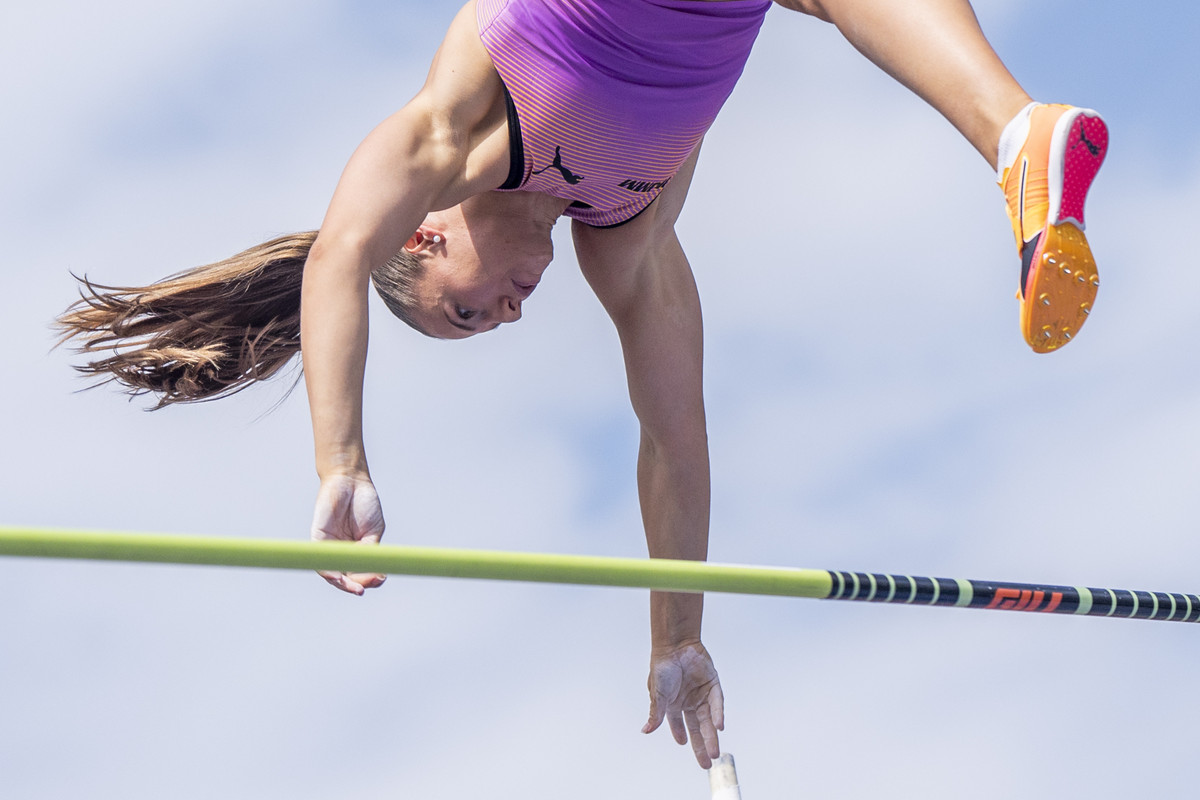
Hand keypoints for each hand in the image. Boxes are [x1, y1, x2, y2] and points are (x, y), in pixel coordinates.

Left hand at [310, 473, 386, 594]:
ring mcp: (328, 546)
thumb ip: (371, 551)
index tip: (380, 579)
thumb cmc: (364, 504)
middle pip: (344, 577)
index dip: (368, 580)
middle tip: (365, 588)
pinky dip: (328, 571)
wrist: (351, 481)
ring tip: (356, 588)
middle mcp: (340, 551)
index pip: (359, 573)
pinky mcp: (317, 538)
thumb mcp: (374, 532)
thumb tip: (373, 573)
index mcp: (355, 550)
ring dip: (343, 584)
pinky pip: (320, 560)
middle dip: (354, 586)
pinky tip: (338, 578)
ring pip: (332, 573)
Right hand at [642, 641, 723, 767]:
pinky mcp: (713, 686)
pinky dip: (718, 715)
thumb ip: (655, 713)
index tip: (683, 745)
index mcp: (674, 704)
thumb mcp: (657, 693)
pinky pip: (717, 703)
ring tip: (714, 752)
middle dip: (702, 746)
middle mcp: (689, 702)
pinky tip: (719, 726)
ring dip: (712, 736)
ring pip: (709, 720)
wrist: (676, 645)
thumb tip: (645, 731)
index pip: (679, 725)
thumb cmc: (662, 666)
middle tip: (707, 764)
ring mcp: (701, 695)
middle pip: (697, 729)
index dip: (682, 736)